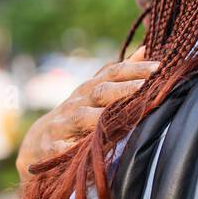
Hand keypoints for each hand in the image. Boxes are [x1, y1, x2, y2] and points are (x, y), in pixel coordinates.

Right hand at [15, 47, 159, 180]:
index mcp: (90, 89)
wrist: (38, 142)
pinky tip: (86, 149)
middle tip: (146, 86)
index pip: (114, 73)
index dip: (135, 69)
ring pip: (83, 118)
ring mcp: (63, 124)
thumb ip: (119, 74)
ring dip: (102, 117)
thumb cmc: (76, 114)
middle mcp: (78, 103)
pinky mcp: (52, 147)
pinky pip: (62, 148)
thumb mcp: (95, 92)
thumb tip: (145, 49)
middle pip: (101, 92)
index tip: (159, 66)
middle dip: (124, 88)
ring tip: (123, 117)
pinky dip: (71, 148)